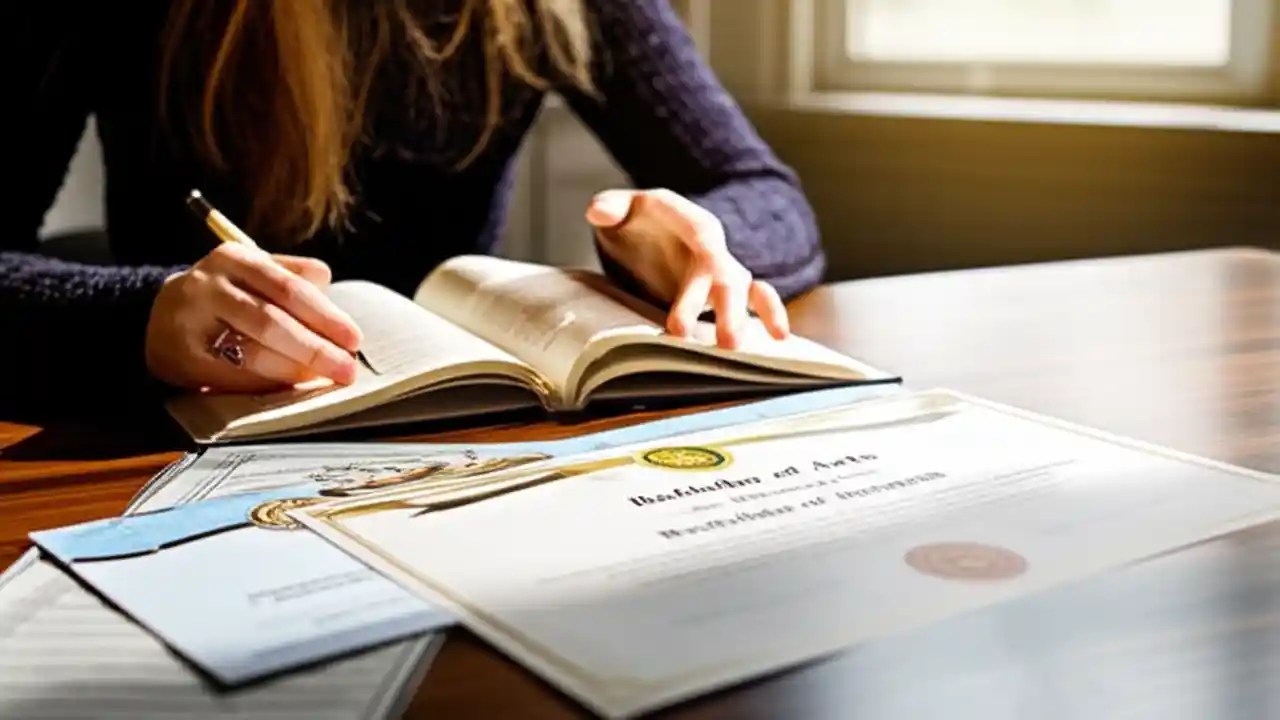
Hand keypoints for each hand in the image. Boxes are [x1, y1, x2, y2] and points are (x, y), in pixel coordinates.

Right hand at [145, 243, 362, 392]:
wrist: (158, 315)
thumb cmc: (226, 295)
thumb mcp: (255, 271)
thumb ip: (293, 275)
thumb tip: (326, 279)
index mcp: (236, 259)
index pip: (288, 288)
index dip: (325, 315)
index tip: (354, 338)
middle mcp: (210, 286)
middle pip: (271, 320)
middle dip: (315, 348)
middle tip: (346, 368)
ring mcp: (191, 322)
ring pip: (251, 350)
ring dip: (293, 368)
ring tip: (320, 378)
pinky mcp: (181, 357)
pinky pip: (231, 374)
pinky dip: (264, 382)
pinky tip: (287, 386)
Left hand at [586, 188, 788, 348]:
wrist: (646, 236)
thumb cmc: (634, 222)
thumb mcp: (620, 209)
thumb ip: (611, 207)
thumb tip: (597, 212)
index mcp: (689, 220)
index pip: (700, 230)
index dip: (703, 252)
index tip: (693, 273)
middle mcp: (711, 247)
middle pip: (723, 272)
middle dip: (726, 306)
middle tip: (724, 341)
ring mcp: (720, 272)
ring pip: (742, 291)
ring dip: (742, 318)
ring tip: (738, 350)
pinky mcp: (722, 294)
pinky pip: (752, 302)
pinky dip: (768, 316)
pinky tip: (778, 340)